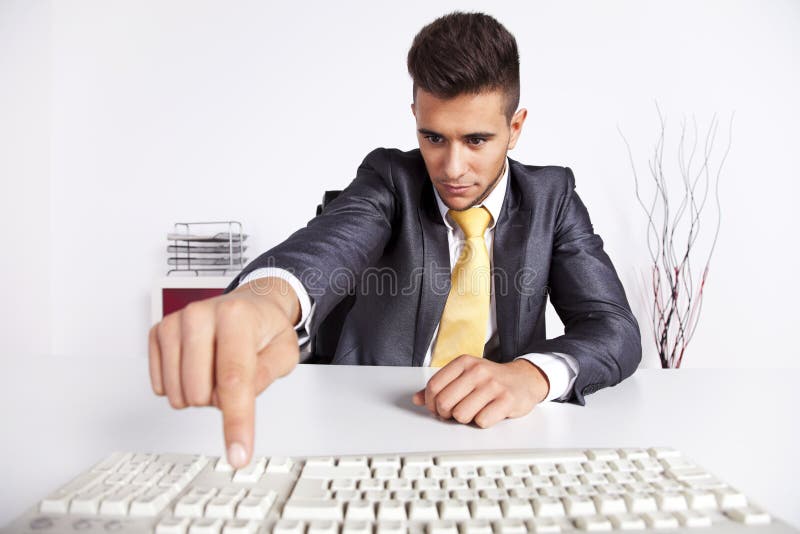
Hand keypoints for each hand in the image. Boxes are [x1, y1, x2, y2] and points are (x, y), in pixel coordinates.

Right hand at [148, 277, 300, 467]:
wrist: (248, 303)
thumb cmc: (265, 328)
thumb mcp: (285, 350)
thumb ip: (269, 373)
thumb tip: (241, 399)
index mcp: (237, 316)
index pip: (234, 380)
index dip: (236, 422)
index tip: (237, 453)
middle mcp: (200, 314)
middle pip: (202, 393)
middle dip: (221, 399)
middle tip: (235, 374)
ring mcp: (175, 322)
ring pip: (179, 394)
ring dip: (201, 394)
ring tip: (217, 368)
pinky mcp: (157, 333)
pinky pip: (160, 386)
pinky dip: (181, 387)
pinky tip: (197, 368)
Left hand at [412, 355, 548, 427]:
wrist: (524, 379)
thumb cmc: (491, 379)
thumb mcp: (465, 375)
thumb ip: (441, 386)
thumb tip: (417, 399)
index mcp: (464, 362)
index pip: (434, 386)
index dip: (431, 403)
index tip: (436, 408)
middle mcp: (477, 371)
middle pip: (445, 402)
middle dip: (445, 413)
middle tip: (454, 413)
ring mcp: (493, 385)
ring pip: (461, 415)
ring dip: (465, 419)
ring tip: (473, 411)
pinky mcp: (507, 400)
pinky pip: (481, 422)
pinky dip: (482, 423)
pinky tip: (488, 413)